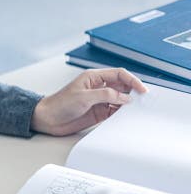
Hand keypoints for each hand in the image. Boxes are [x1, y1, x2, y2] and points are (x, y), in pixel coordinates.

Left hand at [30, 68, 147, 135]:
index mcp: (94, 77)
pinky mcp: (99, 112)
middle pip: (123, 86)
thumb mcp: (83, 97)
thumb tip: (125, 97)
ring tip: (137, 111)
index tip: (142, 90)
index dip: (133, 80)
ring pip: (121, 99)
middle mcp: (99, 87)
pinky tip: (127, 118)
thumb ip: (105, 95)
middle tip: (144, 101)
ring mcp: (100, 100)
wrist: (48, 119)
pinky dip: (123, 114)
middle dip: (134, 91)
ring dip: (129, 104)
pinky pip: (116, 111)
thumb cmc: (60, 104)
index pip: (119, 74)